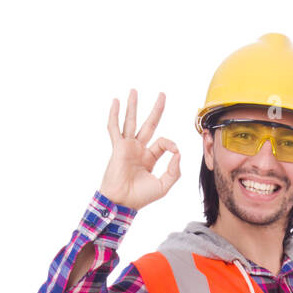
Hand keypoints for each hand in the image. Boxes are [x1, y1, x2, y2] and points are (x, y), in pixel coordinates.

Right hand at [99, 89, 180, 210]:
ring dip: (133, 106)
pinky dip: (114, 115)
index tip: (175, 151)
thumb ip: (174, 171)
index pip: (163, 143)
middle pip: (149, 125)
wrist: (122, 202)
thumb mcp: (163, 186)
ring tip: (134, 91)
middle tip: (162, 94)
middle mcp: (139, 150)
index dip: (171, 144)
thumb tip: (178, 153)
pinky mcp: (118, 147)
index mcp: (149, 158)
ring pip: (131, 122)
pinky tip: (115, 102)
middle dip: (156, 110)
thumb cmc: (140, 197)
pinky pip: (115, 128)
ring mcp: (128, 147)